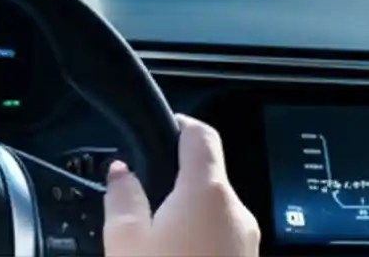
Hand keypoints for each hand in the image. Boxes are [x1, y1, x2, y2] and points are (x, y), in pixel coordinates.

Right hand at [103, 114, 259, 255]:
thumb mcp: (125, 241)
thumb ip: (122, 197)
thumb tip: (120, 173)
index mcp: (207, 193)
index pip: (201, 135)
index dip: (180, 124)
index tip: (164, 127)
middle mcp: (237, 212)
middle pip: (204, 177)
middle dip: (173, 185)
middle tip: (142, 205)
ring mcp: (247, 240)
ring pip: (212, 211)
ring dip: (185, 217)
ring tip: (156, 243)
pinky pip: (221, 237)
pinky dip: (198, 240)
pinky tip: (175, 256)